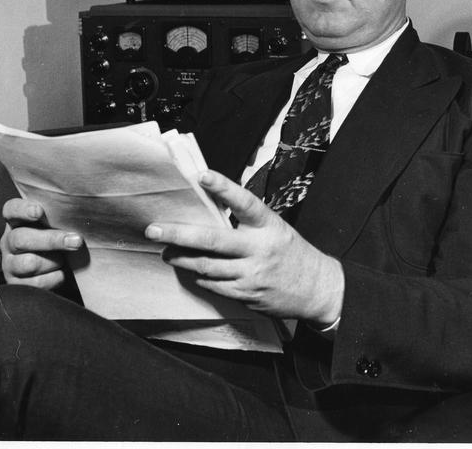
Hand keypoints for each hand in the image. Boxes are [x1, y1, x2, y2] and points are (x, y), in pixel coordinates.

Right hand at [0, 198, 82, 289]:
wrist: (60, 267)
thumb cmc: (59, 237)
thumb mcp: (57, 224)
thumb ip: (60, 216)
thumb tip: (79, 211)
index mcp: (17, 221)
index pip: (11, 210)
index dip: (22, 210)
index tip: (39, 211)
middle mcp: (9, 242)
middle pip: (20, 239)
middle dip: (51, 240)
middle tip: (76, 241)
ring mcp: (10, 264)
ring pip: (28, 263)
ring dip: (55, 261)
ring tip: (67, 259)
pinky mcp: (17, 284)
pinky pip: (36, 283)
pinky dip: (55, 277)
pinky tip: (62, 272)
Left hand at [145, 170, 343, 325]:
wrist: (318, 289)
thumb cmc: (290, 252)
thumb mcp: (275, 228)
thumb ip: (246, 220)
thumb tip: (210, 208)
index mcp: (268, 225)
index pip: (244, 202)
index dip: (223, 188)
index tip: (202, 176)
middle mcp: (259, 249)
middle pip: (213, 241)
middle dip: (179, 235)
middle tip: (154, 230)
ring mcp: (252, 275)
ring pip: (206, 266)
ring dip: (181, 258)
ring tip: (166, 251)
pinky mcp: (246, 295)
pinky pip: (214, 285)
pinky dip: (199, 276)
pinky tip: (191, 269)